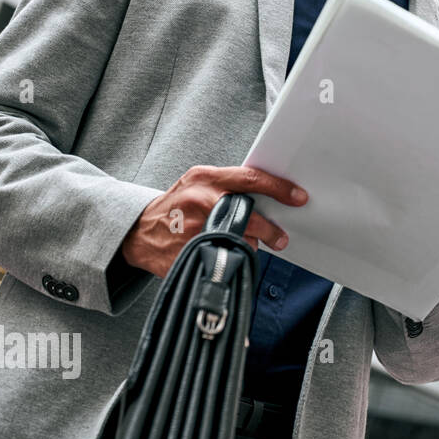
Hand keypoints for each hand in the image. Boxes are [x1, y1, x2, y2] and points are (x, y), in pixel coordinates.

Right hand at [119, 165, 307, 278]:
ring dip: (248, 247)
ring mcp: (193, 228)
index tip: (299, 197)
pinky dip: (231, 260)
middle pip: (249, 215)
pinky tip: (225, 256)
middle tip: (281, 238)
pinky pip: (224, 259)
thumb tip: (270, 197)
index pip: (251, 179)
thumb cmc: (177, 206)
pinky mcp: (189, 252)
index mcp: (205, 178)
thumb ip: (230, 186)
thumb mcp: (198, 183)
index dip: (279, 188)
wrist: (139, 231)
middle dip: (270, 229)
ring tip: (240, 246)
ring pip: (240, 240)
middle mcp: (200, 201)